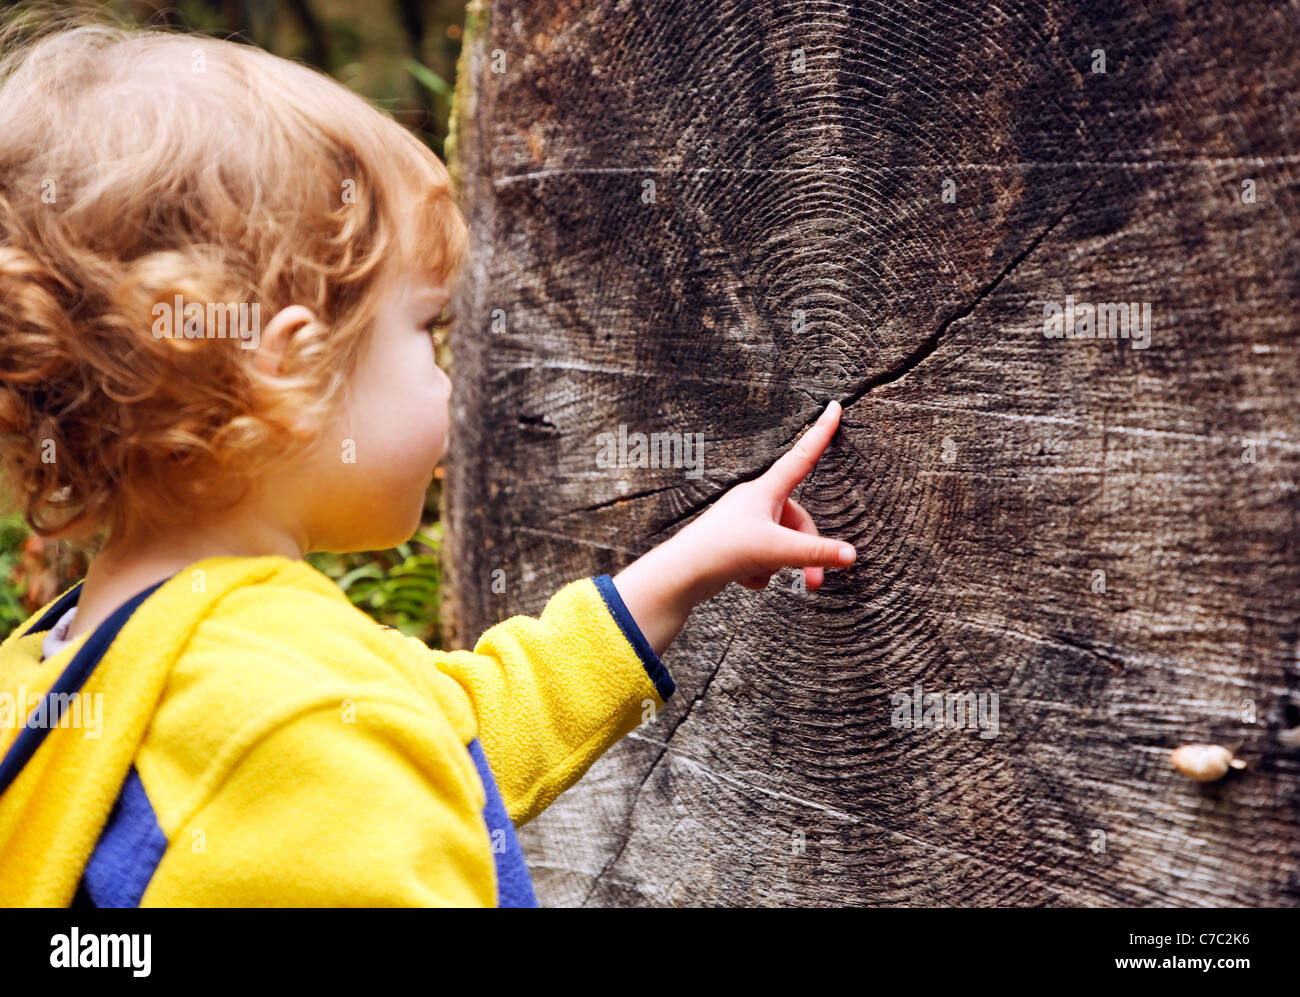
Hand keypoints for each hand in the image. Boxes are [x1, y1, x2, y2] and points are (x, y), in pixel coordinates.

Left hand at [678, 399, 855, 598]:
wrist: (681, 574)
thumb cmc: (722, 550)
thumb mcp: (777, 551)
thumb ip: (816, 553)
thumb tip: (851, 556)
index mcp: (766, 490)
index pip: (802, 456)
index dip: (821, 432)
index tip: (833, 406)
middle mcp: (755, 502)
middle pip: (798, 521)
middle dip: (806, 553)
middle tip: (814, 582)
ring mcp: (744, 523)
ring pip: (781, 543)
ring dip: (777, 564)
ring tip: (758, 573)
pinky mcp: (734, 544)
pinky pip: (762, 557)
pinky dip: (758, 572)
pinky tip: (742, 578)